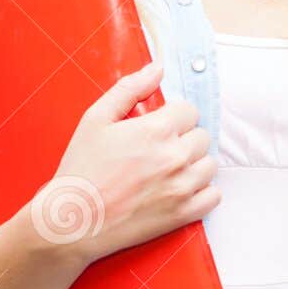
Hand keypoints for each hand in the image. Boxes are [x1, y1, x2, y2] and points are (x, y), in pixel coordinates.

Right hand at [39, 60, 218, 262]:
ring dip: (194, 164)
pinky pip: (213, 196)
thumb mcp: (96, 119)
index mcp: (156, 130)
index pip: (190, 111)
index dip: (174, 116)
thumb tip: (156, 69)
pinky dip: (202, 192)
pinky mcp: (183, 214)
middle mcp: (175, 157)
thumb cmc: (81, 169)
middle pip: (202, 137)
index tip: (160, 127)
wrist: (73, 219)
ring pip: (210, 165)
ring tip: (169, 169)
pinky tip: (180, 189)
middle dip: (184, 139)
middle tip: (160, 150)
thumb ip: (129, 89)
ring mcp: (182, 187)